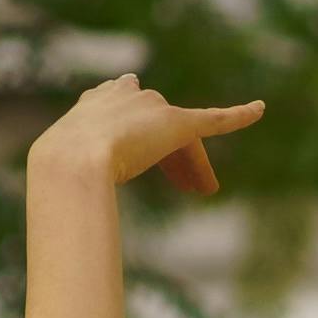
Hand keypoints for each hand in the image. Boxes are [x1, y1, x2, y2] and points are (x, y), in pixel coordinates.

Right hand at [26, 75, 265, 203]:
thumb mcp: (59, 179)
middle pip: (157, 126)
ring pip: (180, 138)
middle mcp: (126, 94)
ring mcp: (153, 107)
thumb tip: (65, 222)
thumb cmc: (56, 176)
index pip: (123, 112)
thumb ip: (73, 188)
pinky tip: (261, 110)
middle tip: (182, 183)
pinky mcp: (178, 123)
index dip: (136, 136)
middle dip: (169, 155)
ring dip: (190, 165)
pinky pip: (215, 119)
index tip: (139, 145)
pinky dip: (240, 115)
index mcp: (96, 102)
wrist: (68, 162)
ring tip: (201, 189)